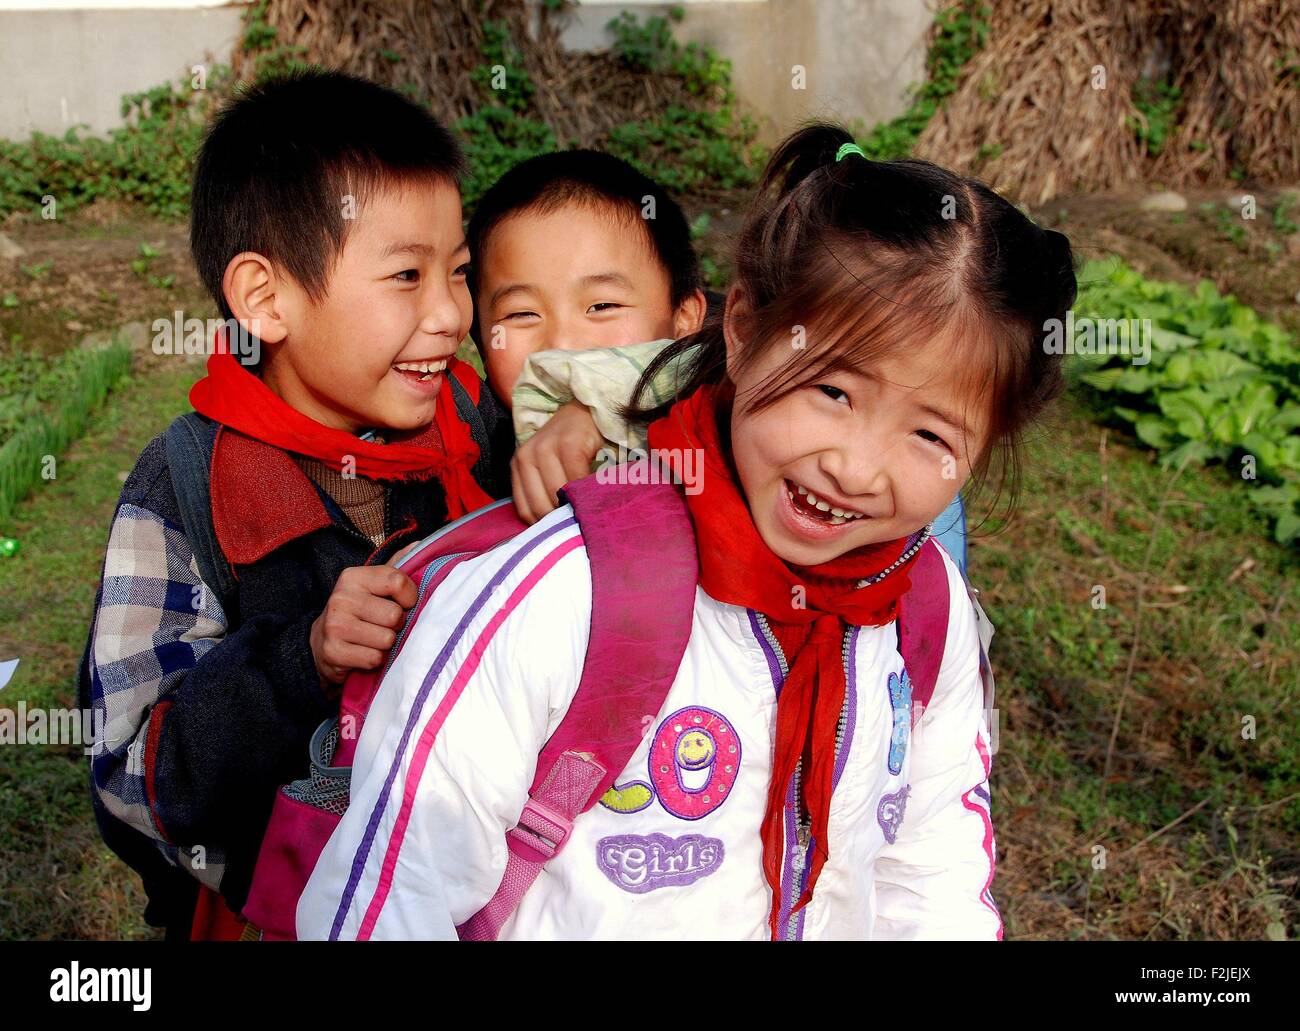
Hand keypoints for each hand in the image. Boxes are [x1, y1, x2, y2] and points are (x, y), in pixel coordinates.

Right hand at [309, 550, 418, 684]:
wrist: (322, 641)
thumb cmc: (359, 611)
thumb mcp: (374, 585)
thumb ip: (398, 566)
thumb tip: (418, 544)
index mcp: (353, 577)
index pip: (398, 582)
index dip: (410, 597)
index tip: (404, 603)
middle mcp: (341, 598)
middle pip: (394, 616)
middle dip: (397, 625)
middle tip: (385, 625)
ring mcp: (334, 626)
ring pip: (386, 640)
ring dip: (387, 644)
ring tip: (374, 638)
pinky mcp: (333, 652)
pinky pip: (374, 659)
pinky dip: (376, 659)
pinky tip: (364, 651)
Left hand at [510, 400, 603, 523]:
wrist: (583, 412)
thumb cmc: (567, 446)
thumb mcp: (546, 467)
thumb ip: (543, 491)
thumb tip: (551, 530)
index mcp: (518, 465)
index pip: (526, 510)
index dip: (544, 526)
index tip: (561, 530)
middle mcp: (526, 455)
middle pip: (542, 505)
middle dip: (560, 520)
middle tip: (577, 524)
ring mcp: (546, 448)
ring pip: (558, 494)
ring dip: (574, 507)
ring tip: (587, 512)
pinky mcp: (568, 444)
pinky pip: (576, 479)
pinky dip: (586, 491)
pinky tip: (594, 493)